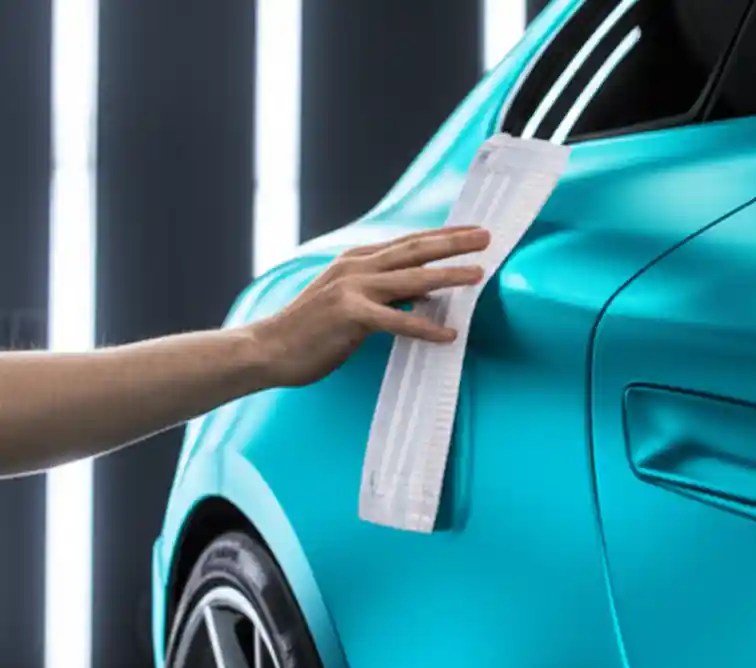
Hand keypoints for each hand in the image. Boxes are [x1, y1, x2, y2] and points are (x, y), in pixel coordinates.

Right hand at [247, 226, 490, 387]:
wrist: (267, 348)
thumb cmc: (310, 329)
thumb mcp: (349, 301)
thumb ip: (384, 292)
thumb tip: (423, 292)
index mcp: (356, 261)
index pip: (408, 242)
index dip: (442, 235)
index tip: (472, 229)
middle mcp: (356, 268)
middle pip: (415, 250)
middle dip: (453, 242)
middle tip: (486, 236)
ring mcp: (352, 289)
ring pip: (411, 278)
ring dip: (449, 275)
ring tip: (480, 274)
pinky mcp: (349, 315)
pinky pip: (396, 321)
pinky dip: (425, 327)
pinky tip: (449, 333)